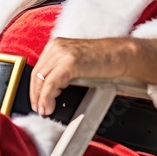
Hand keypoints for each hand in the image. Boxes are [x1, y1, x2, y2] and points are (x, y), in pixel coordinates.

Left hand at [30, 37, 156, 115]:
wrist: (122, 54)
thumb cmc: (104, 61)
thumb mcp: (77, 62)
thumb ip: (62, 70)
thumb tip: (50, 90)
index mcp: (56, 45)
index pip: (38, 69)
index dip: (34, 88)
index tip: (37, 100)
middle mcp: (56, 47)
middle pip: (37, 75)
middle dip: (35, 95)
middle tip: (39, 109)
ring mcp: (62, 53)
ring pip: (42, 80)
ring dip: (40, 99)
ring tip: (45, 110)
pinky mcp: (69, 63)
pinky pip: (51, 84)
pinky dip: (47, 98)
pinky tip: (49, 106)